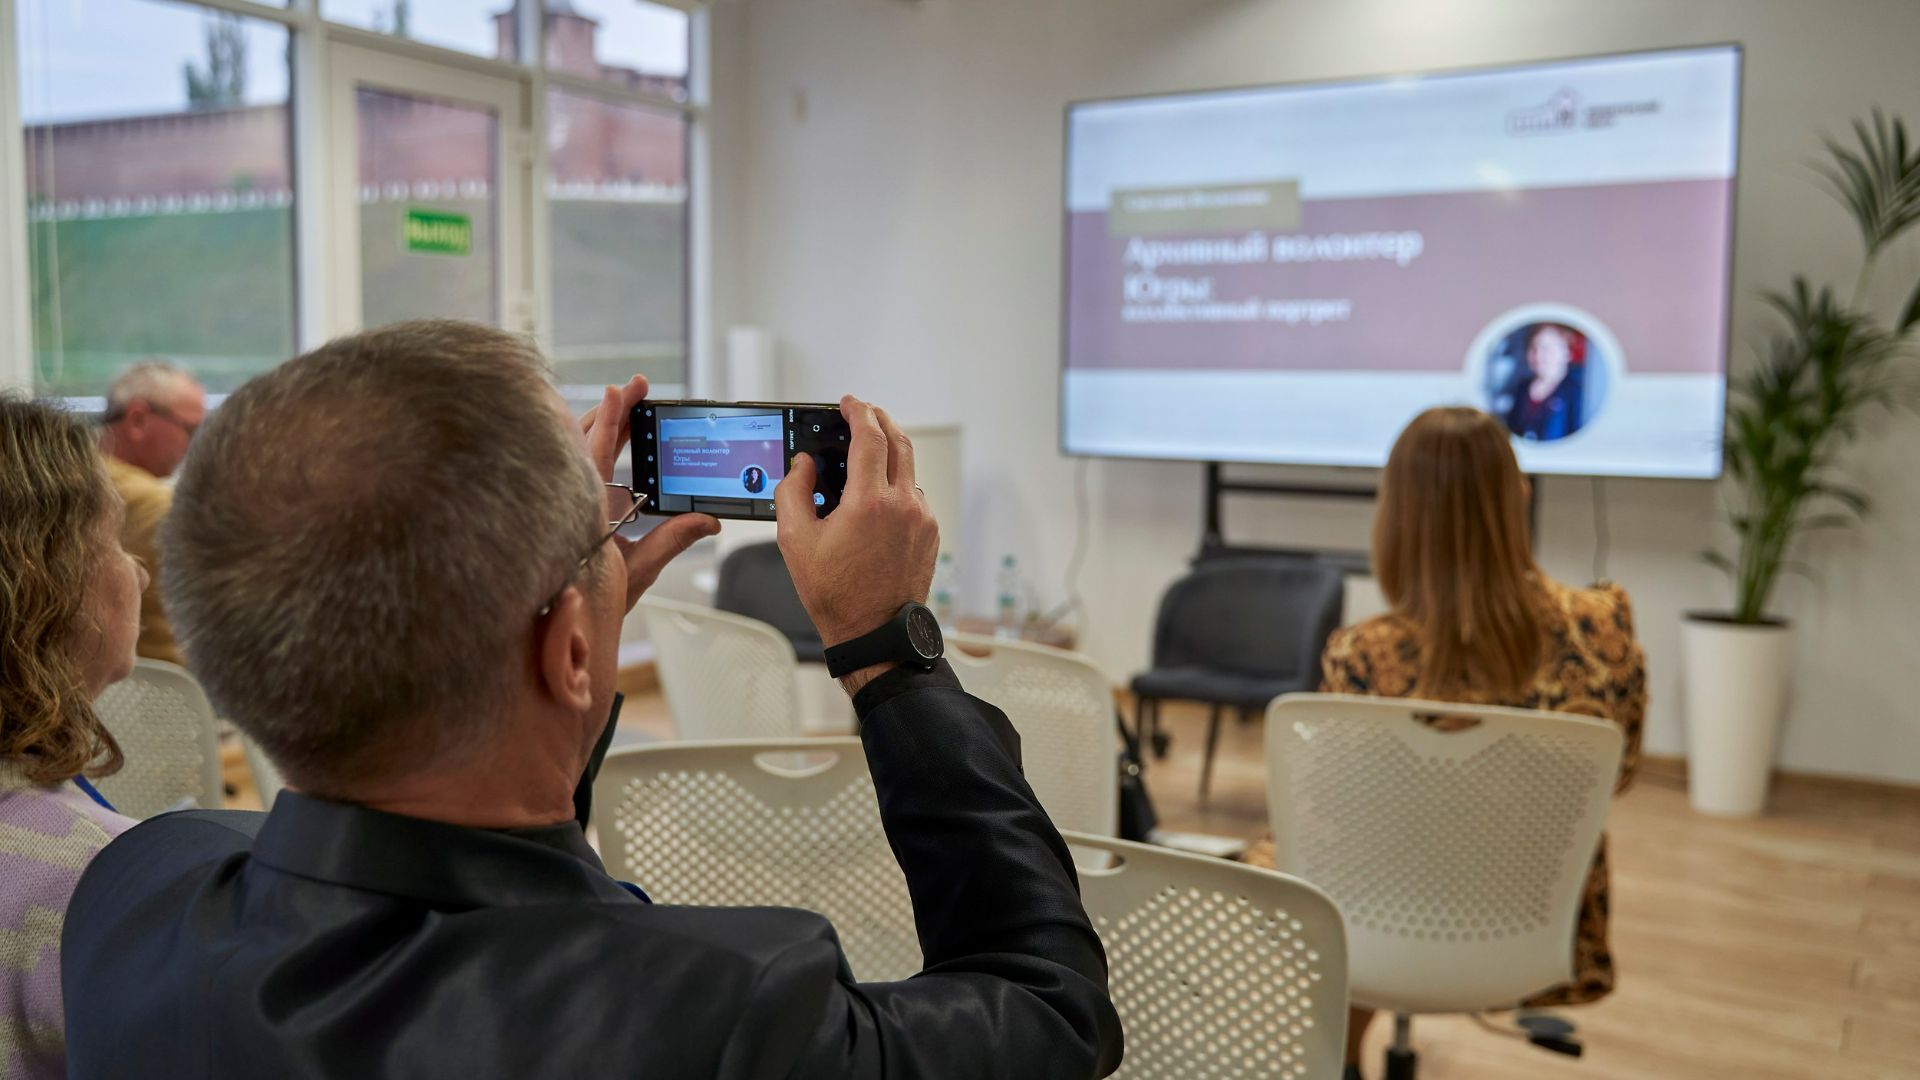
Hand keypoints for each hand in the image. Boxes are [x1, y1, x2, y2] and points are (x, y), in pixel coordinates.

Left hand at [582, 377, 719, 610]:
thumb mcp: (638, 571)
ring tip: (625, 405)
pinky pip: (572, 466)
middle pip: (585, 438)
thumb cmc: (588, 601)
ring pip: (575, 448)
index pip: (595, 449)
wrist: (561, 625)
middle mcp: (573, 497)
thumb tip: (706, 520)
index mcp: (587, 507)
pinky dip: (589, 445)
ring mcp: (566, 501)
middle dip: (612, 409)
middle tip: (636, 388)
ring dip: (600, 424)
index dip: (610, 417)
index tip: (620, 389)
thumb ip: (673, 540)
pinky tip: (602, 440)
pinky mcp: (567, 508)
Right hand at [775, 396, 938, 693]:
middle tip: (862, 414)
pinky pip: (914, 494)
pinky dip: (897, 482)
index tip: (848, 403)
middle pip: (899, 442)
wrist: (874, 633)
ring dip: (889, 452)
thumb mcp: (795, 540)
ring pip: (909, 468)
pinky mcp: (930, 533)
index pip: (871, 436)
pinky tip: (876, 493)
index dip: (858, 412)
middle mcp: (904, 505)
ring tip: (865, 455)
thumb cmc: (835, 594)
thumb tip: (803, 464)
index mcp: (870, 501)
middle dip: (879, 421)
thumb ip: (793, 491)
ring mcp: (922, 519)